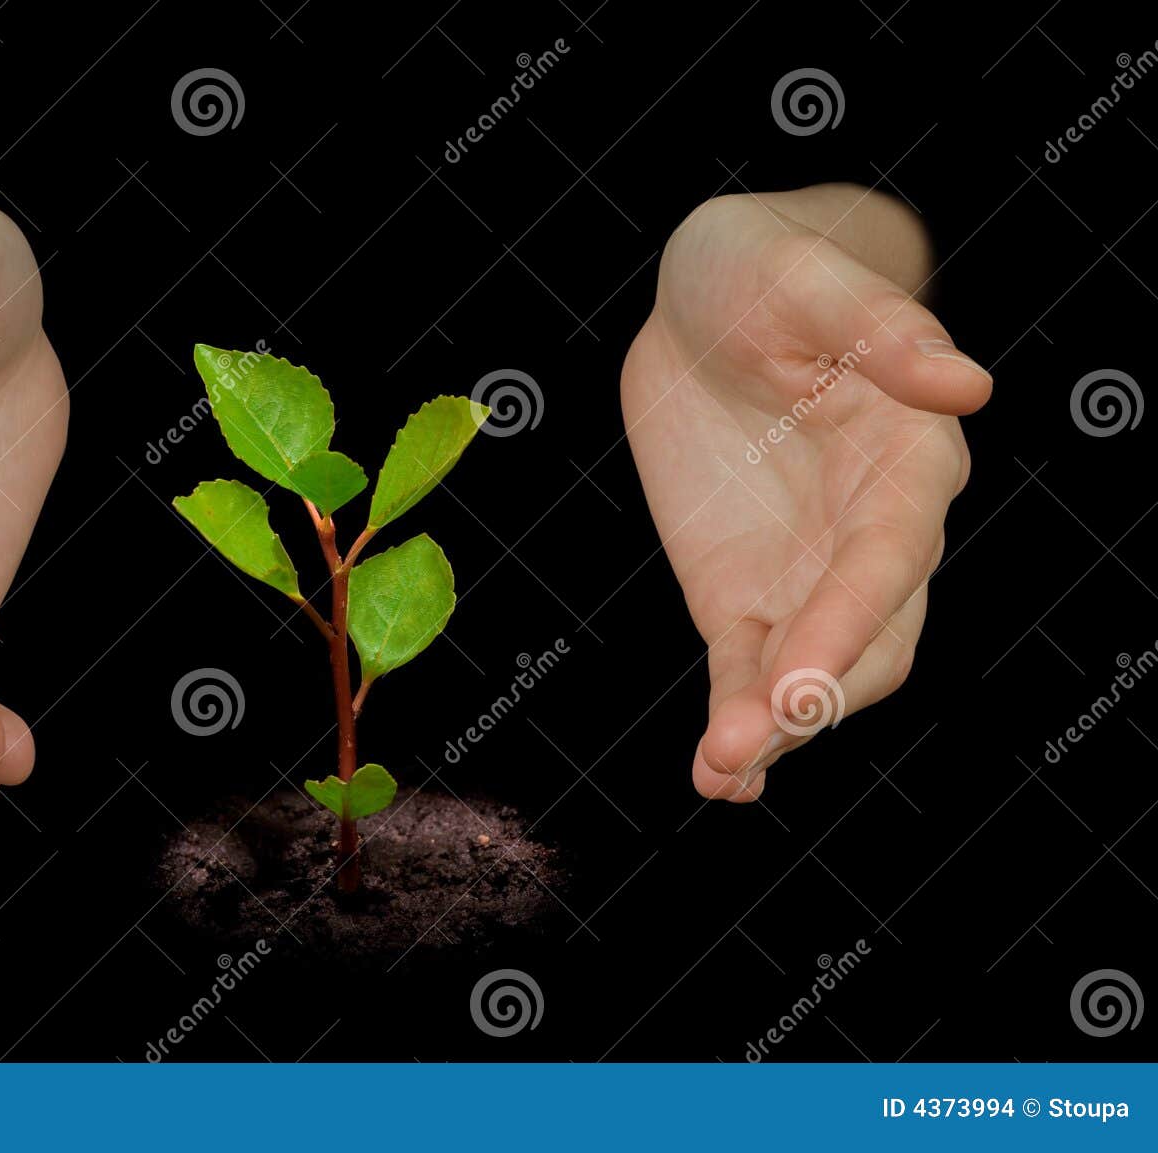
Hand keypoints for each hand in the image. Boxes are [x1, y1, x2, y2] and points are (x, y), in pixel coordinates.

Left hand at [621, 188, 990, 801]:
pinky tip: (718, 775)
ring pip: (815, 673)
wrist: (708, 300)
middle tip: (745, 743)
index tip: (799, 680)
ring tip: (720, 772)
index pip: (891, 555)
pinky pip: (750, 671)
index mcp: (905, 454)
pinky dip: (738, 721)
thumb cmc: (765, 273)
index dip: (848, 619)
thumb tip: (964, 385)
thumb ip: (880, 328)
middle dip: (814, 698)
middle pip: (871, 640)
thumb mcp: (803, 277)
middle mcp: (873, 530)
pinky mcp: (746, 594)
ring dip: (775, 729)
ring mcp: (809, 571)